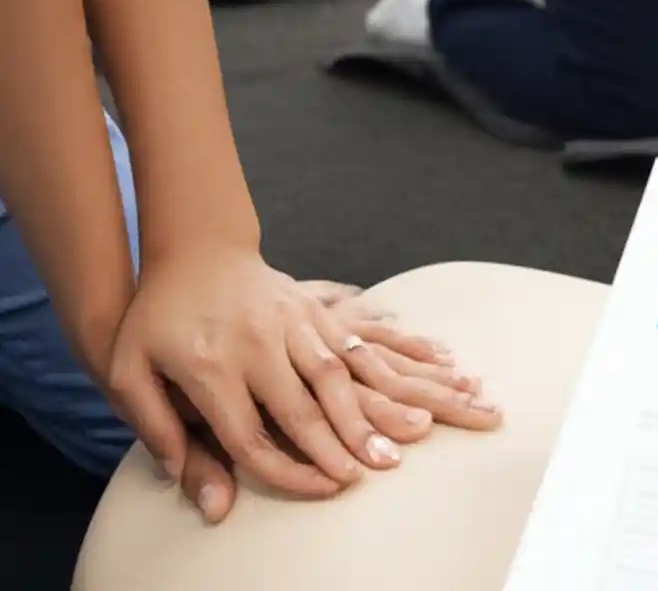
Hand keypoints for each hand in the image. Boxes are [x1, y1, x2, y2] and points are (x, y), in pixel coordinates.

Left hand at [104, 245, 491, 504]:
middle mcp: (256, 341)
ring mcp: (291, 320)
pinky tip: (438, 365)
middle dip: (343, 442)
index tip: (322, 489)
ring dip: (377, 405)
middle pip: (305, 404)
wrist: (193, 249)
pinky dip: (402, 353)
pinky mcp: (314, 308)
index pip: (251, 432)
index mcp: (209, 365)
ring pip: (341, 371)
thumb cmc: (158, 319)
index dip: (288, 468)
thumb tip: (202, 497)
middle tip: (375, 470)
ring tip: (410, 434)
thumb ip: (159, 431)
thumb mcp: (131, 372)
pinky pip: (364, 336)